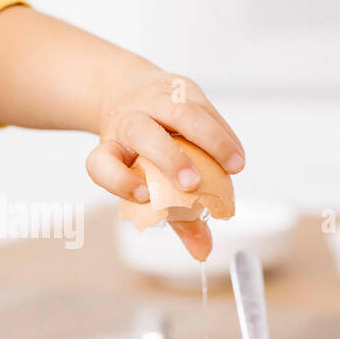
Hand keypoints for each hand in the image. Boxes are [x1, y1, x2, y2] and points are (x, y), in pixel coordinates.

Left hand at [87, 70, 244, 259]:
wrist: (126, 91)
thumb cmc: (138, 149)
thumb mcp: (147, 181)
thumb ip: (176, 218)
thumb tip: (203, 252)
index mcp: (109, 148)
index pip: (102, 165)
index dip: (119, 181)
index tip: (142, 197)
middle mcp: (127, 121)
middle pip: (141, 133)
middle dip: (169, 158)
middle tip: (192, 184)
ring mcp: (152, 100)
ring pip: (180, 112)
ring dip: (210, 139)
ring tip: (233, 167)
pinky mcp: (179, 86)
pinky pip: (205, 108)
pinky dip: (224, 133)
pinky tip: (237, 155)